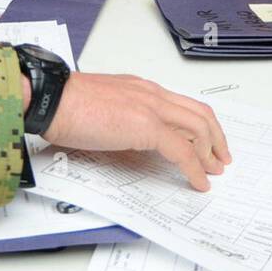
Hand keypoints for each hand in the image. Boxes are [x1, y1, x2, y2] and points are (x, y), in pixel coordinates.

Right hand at [41, 73, 231, 191]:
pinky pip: (182, 150)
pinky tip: (197, 181)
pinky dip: (194, 168)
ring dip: (210, 153)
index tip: (204, 142)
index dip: (199, 125)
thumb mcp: (102, 110)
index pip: (181, 105)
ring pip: (198, 128)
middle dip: (215, 139)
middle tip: (219, 159)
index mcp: (140, 88)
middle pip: (199, 114)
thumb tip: (129, 143)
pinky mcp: (147, 126)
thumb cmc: (64, 105)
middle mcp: (151, 93)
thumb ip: (121, 121)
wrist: (52, 99)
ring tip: (213, 172)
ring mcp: (151, 107)